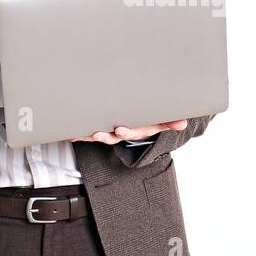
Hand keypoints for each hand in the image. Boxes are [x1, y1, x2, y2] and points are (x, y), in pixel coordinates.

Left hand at [70, 118, 187, 144]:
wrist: (144, 122)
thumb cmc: (153, 118)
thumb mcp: (164, 120)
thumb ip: (172, 121)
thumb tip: (183, 123)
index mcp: (138, 130)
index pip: (132, 133)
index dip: (126, 132)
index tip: (120, 130)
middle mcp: (124, 133)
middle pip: (113, 137)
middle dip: (104, 136)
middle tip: (97, 134)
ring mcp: (113, 133)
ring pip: (100, 136)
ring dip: (89, 136)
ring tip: (79, 134)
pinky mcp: (103, 130)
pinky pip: (91, 133)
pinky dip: (82, 134)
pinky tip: (72, 133)